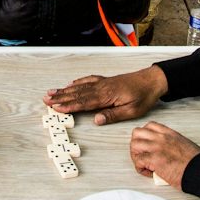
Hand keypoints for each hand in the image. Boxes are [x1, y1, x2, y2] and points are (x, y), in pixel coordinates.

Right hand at [45, 67, 167, 124]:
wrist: (152, 80)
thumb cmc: (143, 96)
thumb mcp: (132, 111)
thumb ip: (113, 115)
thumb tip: (96, 120)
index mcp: (107, 96)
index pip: (84, 102)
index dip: (69, 106)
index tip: (56, 108)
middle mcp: (102, 87)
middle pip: (77, 93)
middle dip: (61, 97)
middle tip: (46, 99)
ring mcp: (103, 82)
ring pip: (80, 86)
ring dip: (65, 90)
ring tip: (52, 92)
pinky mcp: (107, 80)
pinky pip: (89, 80)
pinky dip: (78, 82)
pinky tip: (71, 84)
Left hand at [130, 122, 199, 188]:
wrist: (199, 170)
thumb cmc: (195, 161)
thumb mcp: (184, 143)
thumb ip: (172, 142)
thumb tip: (167, 149)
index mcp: (169, 133)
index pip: (149, 126)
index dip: (145, 136)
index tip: (148, 145)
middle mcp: (161, 137)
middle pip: (137, 133)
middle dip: (136, 144)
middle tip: (142, 155)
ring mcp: (156, 147)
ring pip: (134, 146)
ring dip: (136, 156)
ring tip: (144, 164)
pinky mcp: (154, 159)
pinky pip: (138, 161)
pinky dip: (141, 169)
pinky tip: (150, 172)